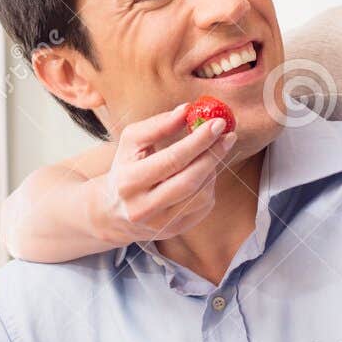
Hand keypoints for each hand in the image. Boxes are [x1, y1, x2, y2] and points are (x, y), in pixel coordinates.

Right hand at [92, 103, 236, 243]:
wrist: (114, 211)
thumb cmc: (126, 168)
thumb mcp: (132, 142)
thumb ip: (158, 124)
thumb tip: (187, 110)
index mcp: (129, 181)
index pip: (172, 160)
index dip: (198, 141)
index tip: (218, 123)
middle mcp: (143, 207)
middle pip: (190, 180)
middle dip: (213, 155)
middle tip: (228, 136)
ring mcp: (161, 224)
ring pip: (200, 196)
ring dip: (211, 171)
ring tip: (210, 155)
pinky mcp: (175, 231)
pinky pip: (204, 207)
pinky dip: (209, 186)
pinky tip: (203, 174)